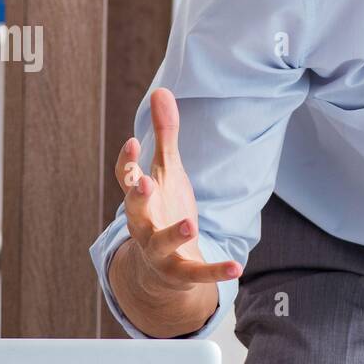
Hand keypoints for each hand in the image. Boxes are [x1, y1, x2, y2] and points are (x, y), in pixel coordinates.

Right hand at [114, 87, 241, 293]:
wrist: (161, 269)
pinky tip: (236, 267)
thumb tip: (161, 91)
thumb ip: (164, 135)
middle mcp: (144, 225)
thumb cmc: (163, 211)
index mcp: (141, 199)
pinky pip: (196, 272)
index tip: (133, 142)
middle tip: (143, 182)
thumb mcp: (167, 173)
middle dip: (137, 197)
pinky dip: (215, 270)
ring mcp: (159, 251)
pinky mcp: (180, 271)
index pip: (126, 178)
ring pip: (160, 244)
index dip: (128, 162)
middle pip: (134, 211)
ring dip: (173, 233)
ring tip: (190, 223)